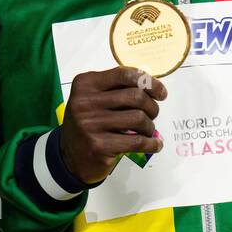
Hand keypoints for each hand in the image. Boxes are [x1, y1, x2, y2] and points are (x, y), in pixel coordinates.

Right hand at [59, 66, 166, 185]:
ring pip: (138, 118)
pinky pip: (136, 141)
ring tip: (147, 130)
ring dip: (149, 126)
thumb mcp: (94, 99)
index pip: (124, 74)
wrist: (70, 157)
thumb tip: (152, 86)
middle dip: (151, 106)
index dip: (148, 81)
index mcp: (85, 84)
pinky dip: (151, 143)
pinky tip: (154, 144)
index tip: (161, 92)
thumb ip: (117, 89)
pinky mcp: (98, 146)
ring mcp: (90, 125)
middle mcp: (85, 102)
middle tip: (153, 114)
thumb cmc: (88, 123)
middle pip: (135, 96)